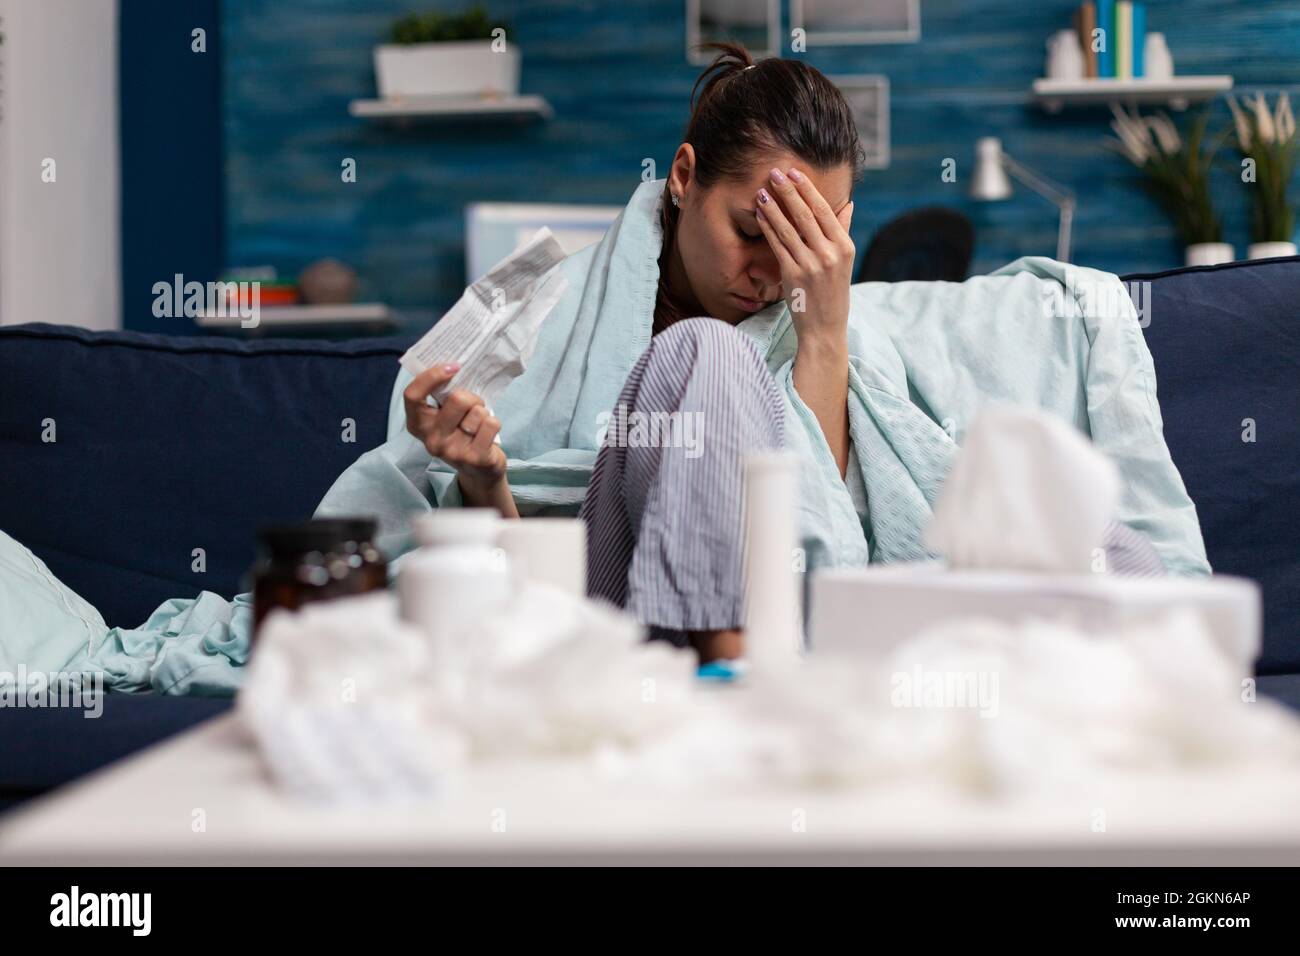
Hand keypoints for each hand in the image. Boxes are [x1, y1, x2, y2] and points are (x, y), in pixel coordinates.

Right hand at [403, 363, 507, 495]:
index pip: (412, 395)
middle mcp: (431, 440)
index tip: (453, 367)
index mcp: (418, 425)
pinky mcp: (474, 458)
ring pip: (477, 412)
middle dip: (472, 397)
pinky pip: (491, 424)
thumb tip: (453, 365)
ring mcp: (452, 451)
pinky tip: (487, 435)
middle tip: (473, 407)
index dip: (431, 376)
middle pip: (457, 399)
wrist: (478, 470)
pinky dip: (494, 423)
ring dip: (483, 413)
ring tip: (479, 425)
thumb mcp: (444, 416)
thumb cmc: (461, 432)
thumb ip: (442, 396)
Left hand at [753, 167, 854, 346]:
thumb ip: (843, 232)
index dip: (807, 189)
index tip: (794, 173)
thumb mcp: (845, 263)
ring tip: (762, 191)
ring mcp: (811, 265)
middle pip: (805, 214)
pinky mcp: (793, 276)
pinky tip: (759, 215)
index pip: (824, 210)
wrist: (824, 330)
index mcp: (844, 247)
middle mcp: (829, 254)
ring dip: (773, 207)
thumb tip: (848, 205)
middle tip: (774, 172)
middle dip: (788, 191)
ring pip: (788, 228)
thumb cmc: (833, 294)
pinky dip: (767, 227)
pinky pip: (777, 245)